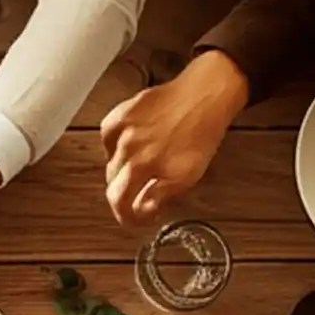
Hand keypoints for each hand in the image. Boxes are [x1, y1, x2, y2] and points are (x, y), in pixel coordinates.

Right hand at [101, 50, 249, 225]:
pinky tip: (126, 146)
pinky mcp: (120, 114)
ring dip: (122, 170)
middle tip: (140, 195)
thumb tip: (142, 210)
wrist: (207, 94)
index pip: (119, 201)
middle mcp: (126, 149)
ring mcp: (121, 130)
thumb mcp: (188, 175)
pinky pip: (107, 136)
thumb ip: (160, 195)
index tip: (133, 220)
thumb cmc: (202, 132)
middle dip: (125, 193)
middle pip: (112, 182)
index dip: (125, 216)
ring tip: (141, 167)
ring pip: (109, 161)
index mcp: (142, 166)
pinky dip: (113, 145)